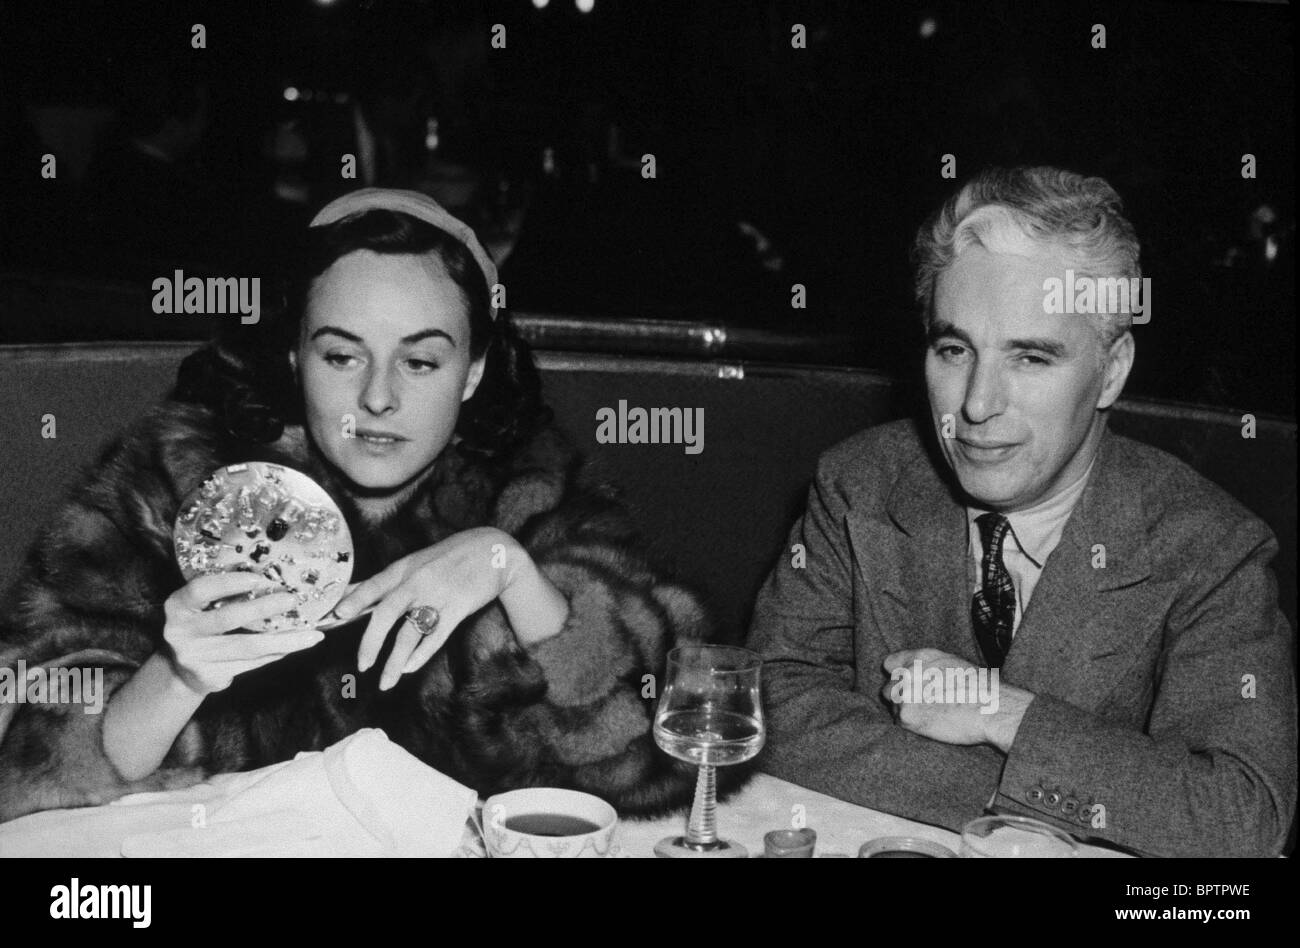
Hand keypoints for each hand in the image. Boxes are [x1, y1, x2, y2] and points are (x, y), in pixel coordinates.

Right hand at [163, 572, 324, 695]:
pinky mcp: (210, 677)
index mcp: (177, 606)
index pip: (200, 590)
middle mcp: (180, 632)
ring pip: (247, 647)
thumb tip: (275, 581)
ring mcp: (194, 657)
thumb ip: (224, 596)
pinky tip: (295, 645)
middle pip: (228, 619)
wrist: (181, 671)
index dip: (229, 583)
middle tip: (292, 600)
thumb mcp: (200, 608)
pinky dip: (276, 652)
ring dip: (284, 640)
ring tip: (312, 634)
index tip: (258, 578)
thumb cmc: (200, 627)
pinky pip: (251, 663)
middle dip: (263, 608)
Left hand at [332, 527, 549, 690]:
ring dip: (396, 661)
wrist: (492, 550)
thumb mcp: (415, 562)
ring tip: (385, 682)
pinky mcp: (458, 608)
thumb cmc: (448, 557)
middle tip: (361, 665)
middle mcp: (417, 581)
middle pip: (386, 614)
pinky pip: (437, 636)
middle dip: (371, 642)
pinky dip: (422, 654)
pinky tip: (410, 668)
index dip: (353, 601)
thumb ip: (386, 580)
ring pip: (410, 632)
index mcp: (404, 568)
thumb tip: (348, 594)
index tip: (335, 617)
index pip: (372, 586)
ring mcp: (438, 595)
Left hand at [881, 648, 1032, 749]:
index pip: (890, 664)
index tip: (907, 685)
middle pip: (889, 688)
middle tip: (921, 705)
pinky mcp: (906, 716)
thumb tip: (916, 675)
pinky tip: (929, 724)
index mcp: (918, 658)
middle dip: (901, 696)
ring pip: (894, 706)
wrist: (990, 707)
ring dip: (906, 712)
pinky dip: (911, 726)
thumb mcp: (951, 663)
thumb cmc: (979, 687)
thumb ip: (926, 667)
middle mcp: (907, 673)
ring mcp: (904, 694)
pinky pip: (899, 722)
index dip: (897, 676)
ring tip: (929, 716)